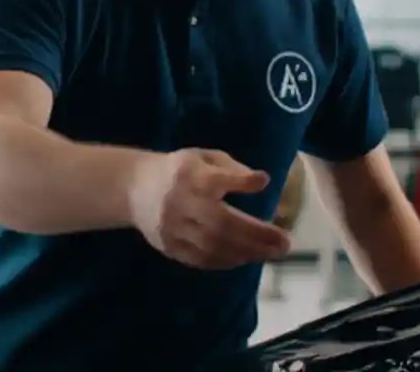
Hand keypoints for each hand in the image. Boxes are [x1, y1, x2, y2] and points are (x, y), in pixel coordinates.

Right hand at [129, 148, 292, 269]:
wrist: (134, 188)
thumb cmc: (179, 171)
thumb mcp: (202, 158)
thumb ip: (230, 168)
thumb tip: (262, 182)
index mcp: (188, 176)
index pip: (215, 179)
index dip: (240, 182)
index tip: (263, 181)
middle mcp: (180, 203)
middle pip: (221, 223)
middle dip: (256, 235)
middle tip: (285, 243)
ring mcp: (173, 228)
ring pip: (212, 246)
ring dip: (246, 252)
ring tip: (271, 253)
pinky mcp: (169, 246)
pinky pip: (200, 259)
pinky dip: (225, 261)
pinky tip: (245, 258)